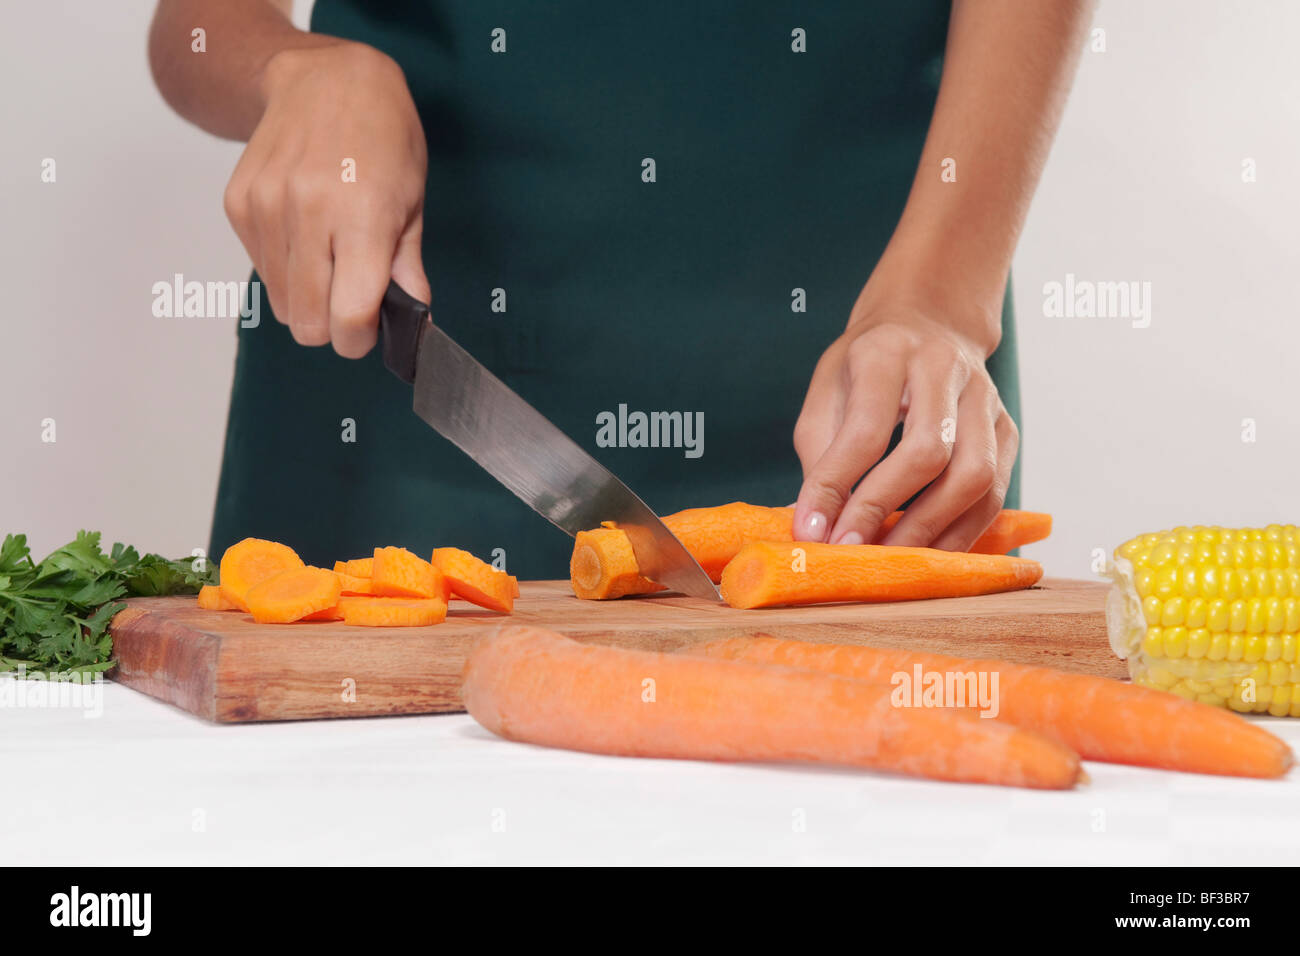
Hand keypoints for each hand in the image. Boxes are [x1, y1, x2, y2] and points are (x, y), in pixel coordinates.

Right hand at [223, 42, 428, 356]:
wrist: (325, 79)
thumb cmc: (381, 138)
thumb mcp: (413, 201)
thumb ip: (408, 269)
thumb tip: (413, 323)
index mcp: (361, 216)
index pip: (349, 317)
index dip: (359, 340)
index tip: (368, 333)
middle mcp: (308, 213)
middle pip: (309, 323)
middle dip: (333, 329)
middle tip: (352, 303)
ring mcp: (267, 208)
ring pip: (282, 304)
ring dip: (308, 300)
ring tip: (331, 259)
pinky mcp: (239, 205)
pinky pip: (262, 271)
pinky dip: (285, 271)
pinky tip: (306, 235)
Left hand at [792, 303, 1018, 550]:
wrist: (928, 322)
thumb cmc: (865, 366)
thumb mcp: (827, 392)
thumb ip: (820, 455)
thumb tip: (814, 527)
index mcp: (887, 351)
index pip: (866, 429)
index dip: (837, 486)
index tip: (812, 531)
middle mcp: (944, 369)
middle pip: (928, 453)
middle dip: (884, 512)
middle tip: (850, 551)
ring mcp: (986, 398)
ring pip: (975, 476)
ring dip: (929, 530)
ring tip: (890, 564)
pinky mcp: (1009, 428)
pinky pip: (996, 492)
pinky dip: (962, 532)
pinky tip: (928, 553)